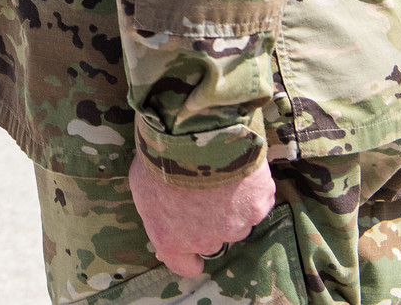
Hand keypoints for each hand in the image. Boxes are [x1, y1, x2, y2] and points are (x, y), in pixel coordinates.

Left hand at [128, 156, 275, 278]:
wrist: (192, 135)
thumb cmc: (159, 158)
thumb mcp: (142, 188)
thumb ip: (156, 215)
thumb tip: (164, 232)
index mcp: (172, 239)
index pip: (183, 266)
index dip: (188, 259)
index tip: (191, 252)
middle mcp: (205, 240)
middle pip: (212, 240)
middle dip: (209, 221)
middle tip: (203, 192)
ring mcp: (236, 224)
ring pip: (237, 221)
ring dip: (231, 205)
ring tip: (221, 175)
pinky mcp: (258, 205)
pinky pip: (258, 201)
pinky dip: (252, 189)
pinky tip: (240, 169)